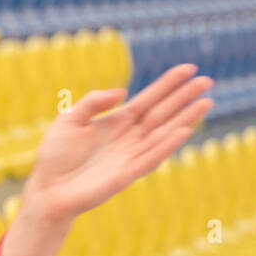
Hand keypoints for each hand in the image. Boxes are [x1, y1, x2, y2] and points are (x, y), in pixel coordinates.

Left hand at [22, 64, 213, 225]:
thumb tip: (123, 92)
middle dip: (184, 97)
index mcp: (117, 121)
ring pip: (164, 133)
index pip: (149, 99)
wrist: (48, 187)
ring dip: (186, 118)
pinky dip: (168, 144)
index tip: (189, 68)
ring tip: (207, 102)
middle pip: (163, 112)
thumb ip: (94, 102)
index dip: (168, 84)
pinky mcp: (128, 174)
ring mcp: (131, 155)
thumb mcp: (70, 119)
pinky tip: (185, 130)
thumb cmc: (57, 155)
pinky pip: (152, 157)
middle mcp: (129, 137)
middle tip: (208, 81)